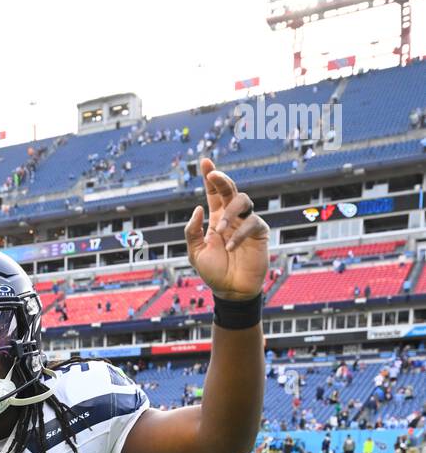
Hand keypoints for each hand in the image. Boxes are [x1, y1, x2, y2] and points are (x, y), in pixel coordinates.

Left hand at [185, 157, 268, 299]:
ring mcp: (246, 223)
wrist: (231, 291)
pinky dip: (240, 234)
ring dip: (230, 212)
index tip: (205, 161)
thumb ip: (192, 231)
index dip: (210, 177)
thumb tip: (198, 208)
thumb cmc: (214, 273)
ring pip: (243, 200)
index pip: (213, 193)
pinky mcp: (259, 232)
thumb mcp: (195, 252)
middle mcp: (232, 217)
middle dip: (221, 179)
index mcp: (216, 219)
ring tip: (220, 232)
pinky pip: (253, 222)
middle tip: (213, 176)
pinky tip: (231, 247)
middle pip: (229, 189)